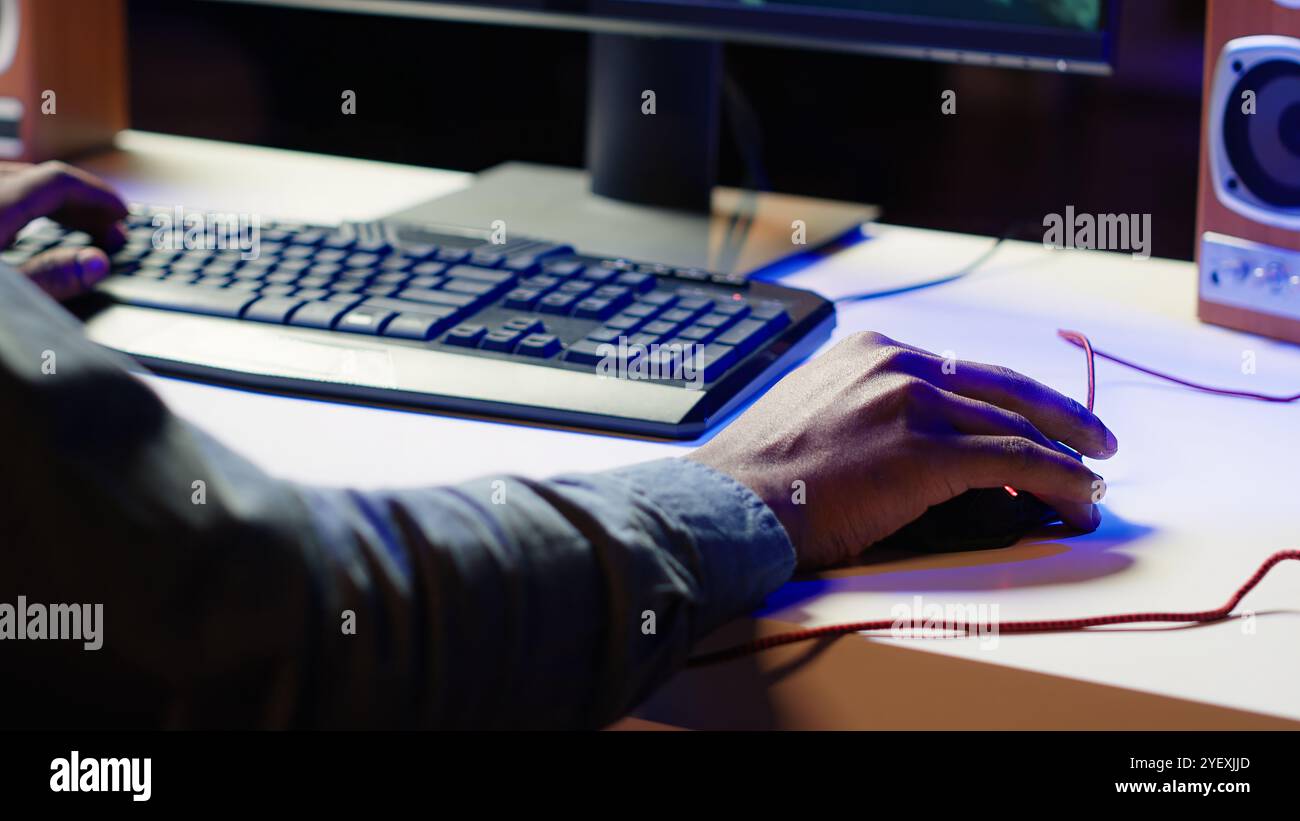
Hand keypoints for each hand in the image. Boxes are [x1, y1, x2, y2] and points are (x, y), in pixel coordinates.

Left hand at [0, 161, 127, 299]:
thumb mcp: (2, 297)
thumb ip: (47, 278)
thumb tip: (96, 263)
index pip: (58, 181)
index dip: (98, 195)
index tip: (122, 214)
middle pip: (40, 179)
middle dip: (81, 203)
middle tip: (109, 232)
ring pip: (17, 182)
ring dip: (53, 203)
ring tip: (78, 228)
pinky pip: (1, 190)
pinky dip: (24, 204)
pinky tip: (30, 226)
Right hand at [688, 331, 1117, 568]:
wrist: (732, 501)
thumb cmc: (762, 476)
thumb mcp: (816, 413)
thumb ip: (868, 410)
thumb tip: (917, 447)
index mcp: (873, 351)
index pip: (965, 372)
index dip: (1011, 401)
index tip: (1037, 420)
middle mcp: (899, 364)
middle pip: (1004, 388)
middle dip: (1061, 416)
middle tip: (1097, 440)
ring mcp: (914, 402)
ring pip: (1018, 425)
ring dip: (1068, 459)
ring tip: (1094, 484)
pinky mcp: (925, 450)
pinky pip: (1016, 462)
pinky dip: (1060, 481)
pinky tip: (1080, 499)